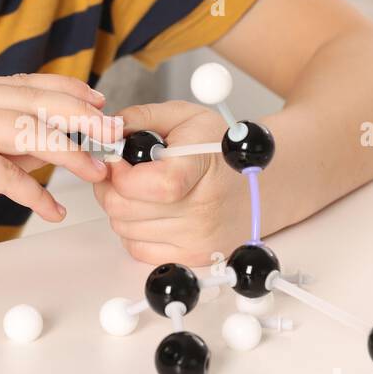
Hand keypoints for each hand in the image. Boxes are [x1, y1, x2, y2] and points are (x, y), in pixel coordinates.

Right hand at [0, 74, 121, 255]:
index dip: (68, 91)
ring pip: (28, 130)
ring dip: (70, 154)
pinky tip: (51, 209)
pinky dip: (35, 195)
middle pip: (34, 101)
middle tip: (111, 136)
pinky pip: (7, 173)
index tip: (100, 104)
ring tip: (95, 172)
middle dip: (81, 118)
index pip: (26, 83)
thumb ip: (8, 148)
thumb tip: (55, 145)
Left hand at [93, 100, 248, 265]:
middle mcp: (199, 211)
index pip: (136, 184)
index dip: (117, 172)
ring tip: (139, 190)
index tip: (117, 159)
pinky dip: (133, 231)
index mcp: (197, 170)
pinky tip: (148, 212)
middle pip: (122, 209)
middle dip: (109, 187)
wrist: (263, 184)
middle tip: (120, 173)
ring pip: (123, 229)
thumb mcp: (187, 117)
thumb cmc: (222, 150)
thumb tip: (108, 127)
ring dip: (121, 208)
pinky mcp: (192, 257)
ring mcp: (196, 239)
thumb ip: (144, 116)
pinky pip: (138, 249)